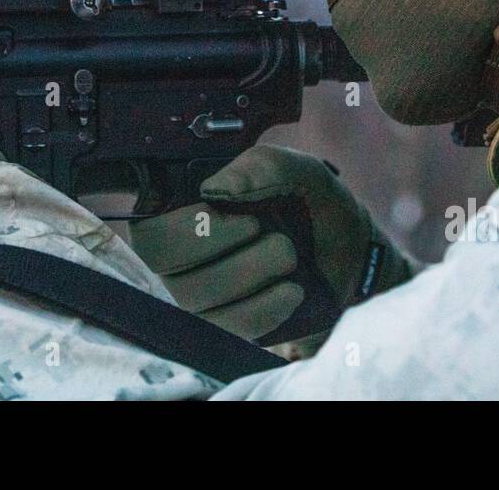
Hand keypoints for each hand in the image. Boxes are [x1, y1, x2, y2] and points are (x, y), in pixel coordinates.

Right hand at [129, 144, 412, 344]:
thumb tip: (214, 189)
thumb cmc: (311, 203)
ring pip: (195, 300)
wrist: (351, 252)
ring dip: (247, 274)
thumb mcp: (297, 170)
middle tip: (263, 230)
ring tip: (289, 255)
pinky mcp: (227, 332)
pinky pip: (227, 330)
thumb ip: (258, 166)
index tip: (235, 214)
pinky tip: (292, 290)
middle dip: (216, 246)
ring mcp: (199, 299)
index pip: (148, 230)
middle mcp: (178, 259)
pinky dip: (263, 308)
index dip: (183, 226)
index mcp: (182, 211)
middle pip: (163, 265)